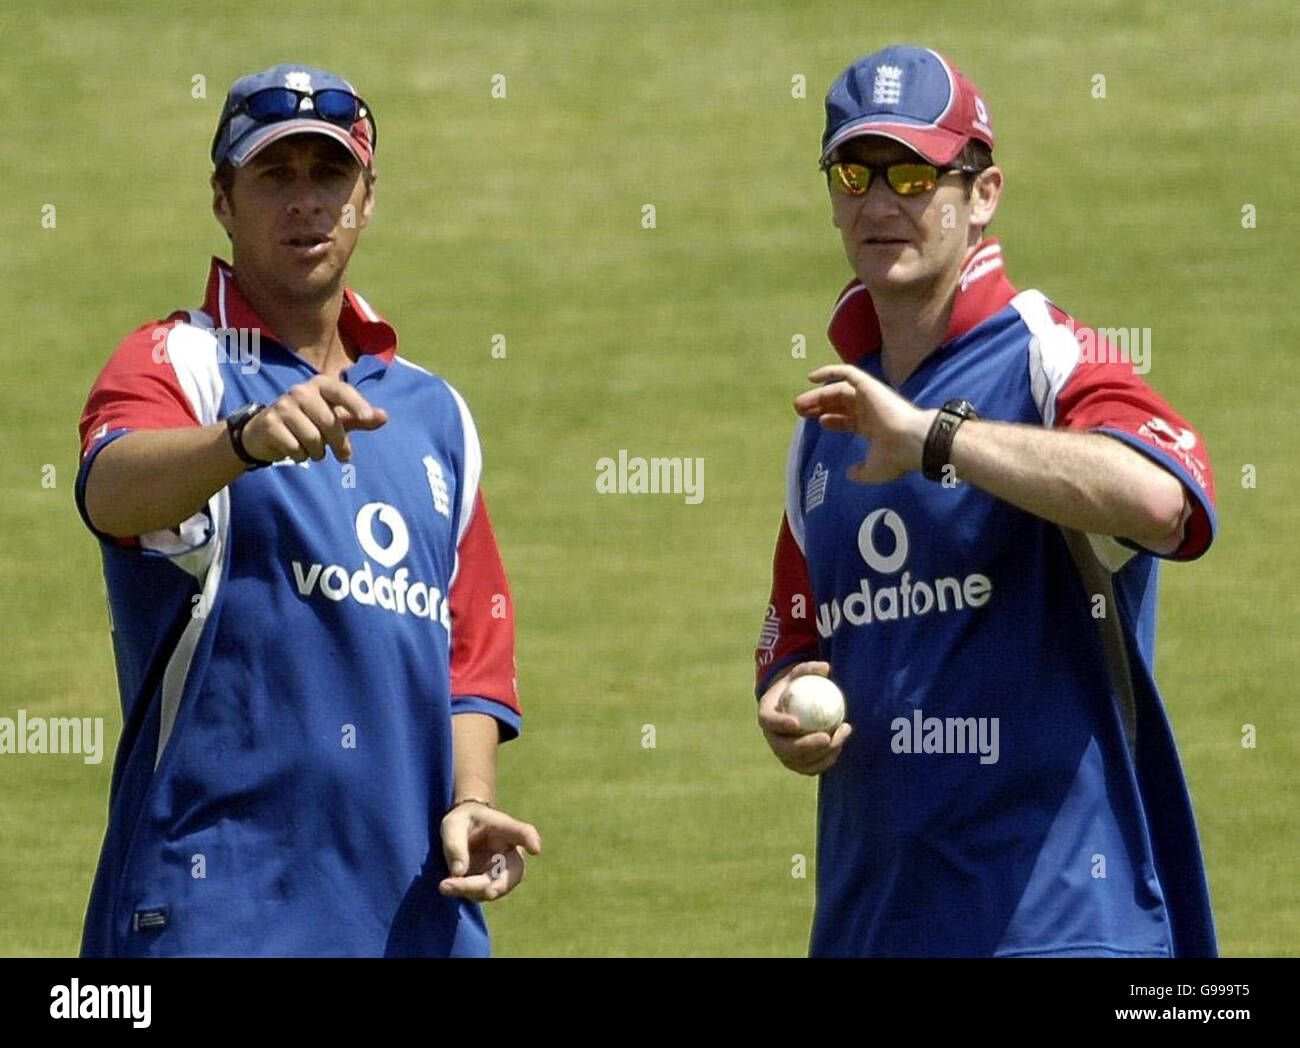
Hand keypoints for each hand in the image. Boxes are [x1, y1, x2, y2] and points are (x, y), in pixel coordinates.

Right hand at [242, 375, 387, 463]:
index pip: (342, 391)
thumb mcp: (336, 418)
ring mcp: (283, 406)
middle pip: (330, 422)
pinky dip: (300, 455)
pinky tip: (296, 450)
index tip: (368, 417)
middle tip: (344, 456)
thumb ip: (360, 418)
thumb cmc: (309, 422)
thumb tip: (384, 417)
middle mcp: (301, 391)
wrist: (266, 431)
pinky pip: (295, 448)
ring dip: (318, 452)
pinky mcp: (269, 423)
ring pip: (313, 439)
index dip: (356, 404)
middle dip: (340, 444)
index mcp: (321, 385)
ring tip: (313, 449)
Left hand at [439, 802, 541, 901]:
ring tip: (444, 886)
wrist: (463, 830)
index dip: (530, 840)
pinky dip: (466, 893)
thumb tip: (459, 872)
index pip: (522, 833)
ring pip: (497, 888)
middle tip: (484, 892)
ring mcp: (502, 870)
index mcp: (505, 829)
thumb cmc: (461, 821)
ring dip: (473, 890)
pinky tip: (448, 886)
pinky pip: (482, 894)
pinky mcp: (490, 883)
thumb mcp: (453, 825)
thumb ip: (455, 845)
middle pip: (514, 872)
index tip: (535, 849)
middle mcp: (509, 852)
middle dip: (497, 885)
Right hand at [757, 661, 852, 775]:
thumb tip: (827, 667)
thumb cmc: (798, 686)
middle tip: (827, 738)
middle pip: (784, 749)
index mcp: (766, 715)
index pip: (769, 722)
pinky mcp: (796, 763)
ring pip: (800, 761)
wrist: (795, 706)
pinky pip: (811, 767)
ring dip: (822, 752)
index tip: (797, 723)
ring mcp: (783, 753)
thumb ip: (811, 669)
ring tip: (841, 735)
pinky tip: (841, 744)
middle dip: (806, 746)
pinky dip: (827, 759)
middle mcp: (771, 738)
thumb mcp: (801, 673)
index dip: (780, 724)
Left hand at [794, 364, 934, 483]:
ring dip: (818, 394)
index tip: (816, 421)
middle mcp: (871, 409)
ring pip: (839, 389)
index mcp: (873, 427)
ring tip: (799, 403)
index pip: (849, 419)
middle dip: (820, 406)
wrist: (911, 443)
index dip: (831, 420)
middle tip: (799, 410)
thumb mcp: (873, 471)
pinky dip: (829, 372)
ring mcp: (871, 396)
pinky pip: (847, 373)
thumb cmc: (895, 457)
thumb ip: (860, 471)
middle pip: (840, 404)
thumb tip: (850, 473)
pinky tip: (811, 378)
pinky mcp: (869, 386)